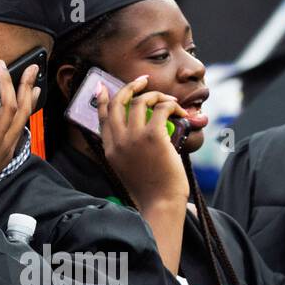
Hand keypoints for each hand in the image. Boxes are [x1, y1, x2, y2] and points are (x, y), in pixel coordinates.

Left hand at [0, 61, 38, 208]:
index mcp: (7, 149)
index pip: (24, 120)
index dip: (32, 101)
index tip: (36, 85)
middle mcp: (5, 144)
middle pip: (22, 109)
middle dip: (27, 84)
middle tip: (29, 66)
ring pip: (9, 107)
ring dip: (7, 82)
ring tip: (1, 65)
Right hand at [95, 75, 188, 211]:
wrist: (159, 203)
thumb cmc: (151, 190)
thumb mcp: (128, 168)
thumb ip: (128, 149)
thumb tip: (142, 129)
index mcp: (110, 149)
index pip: (102, 117)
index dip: (102, 100)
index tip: (103, 88)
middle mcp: (118, 140)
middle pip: (118, 102)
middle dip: (131, 87)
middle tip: (143, 81)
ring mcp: (133, 137)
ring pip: (141, 101)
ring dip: (158, 96)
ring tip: (171, 102)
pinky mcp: (152, 136)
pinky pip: (161, 108)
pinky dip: (172, 105)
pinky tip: (181, 113)